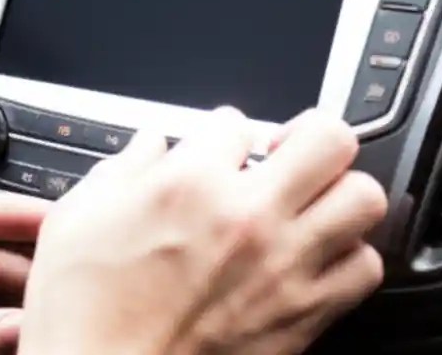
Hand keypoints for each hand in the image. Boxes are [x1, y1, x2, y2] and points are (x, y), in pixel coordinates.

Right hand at [18, 108, 387, 354]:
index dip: (225, 135)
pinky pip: (364, 268)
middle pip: (329, 139)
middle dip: (310, 138)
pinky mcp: (306, 314)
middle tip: (290, 156)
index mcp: (190, 185)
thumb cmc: (84, 318)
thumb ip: (121, 170)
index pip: (236, 123)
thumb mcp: (77, 221)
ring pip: (362, 198)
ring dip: (340, 194)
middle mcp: (249, 218)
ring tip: (314, 204)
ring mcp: (286, 266)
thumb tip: (151, 145)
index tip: (218, 152)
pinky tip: (318, 258)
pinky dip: (349, 258)